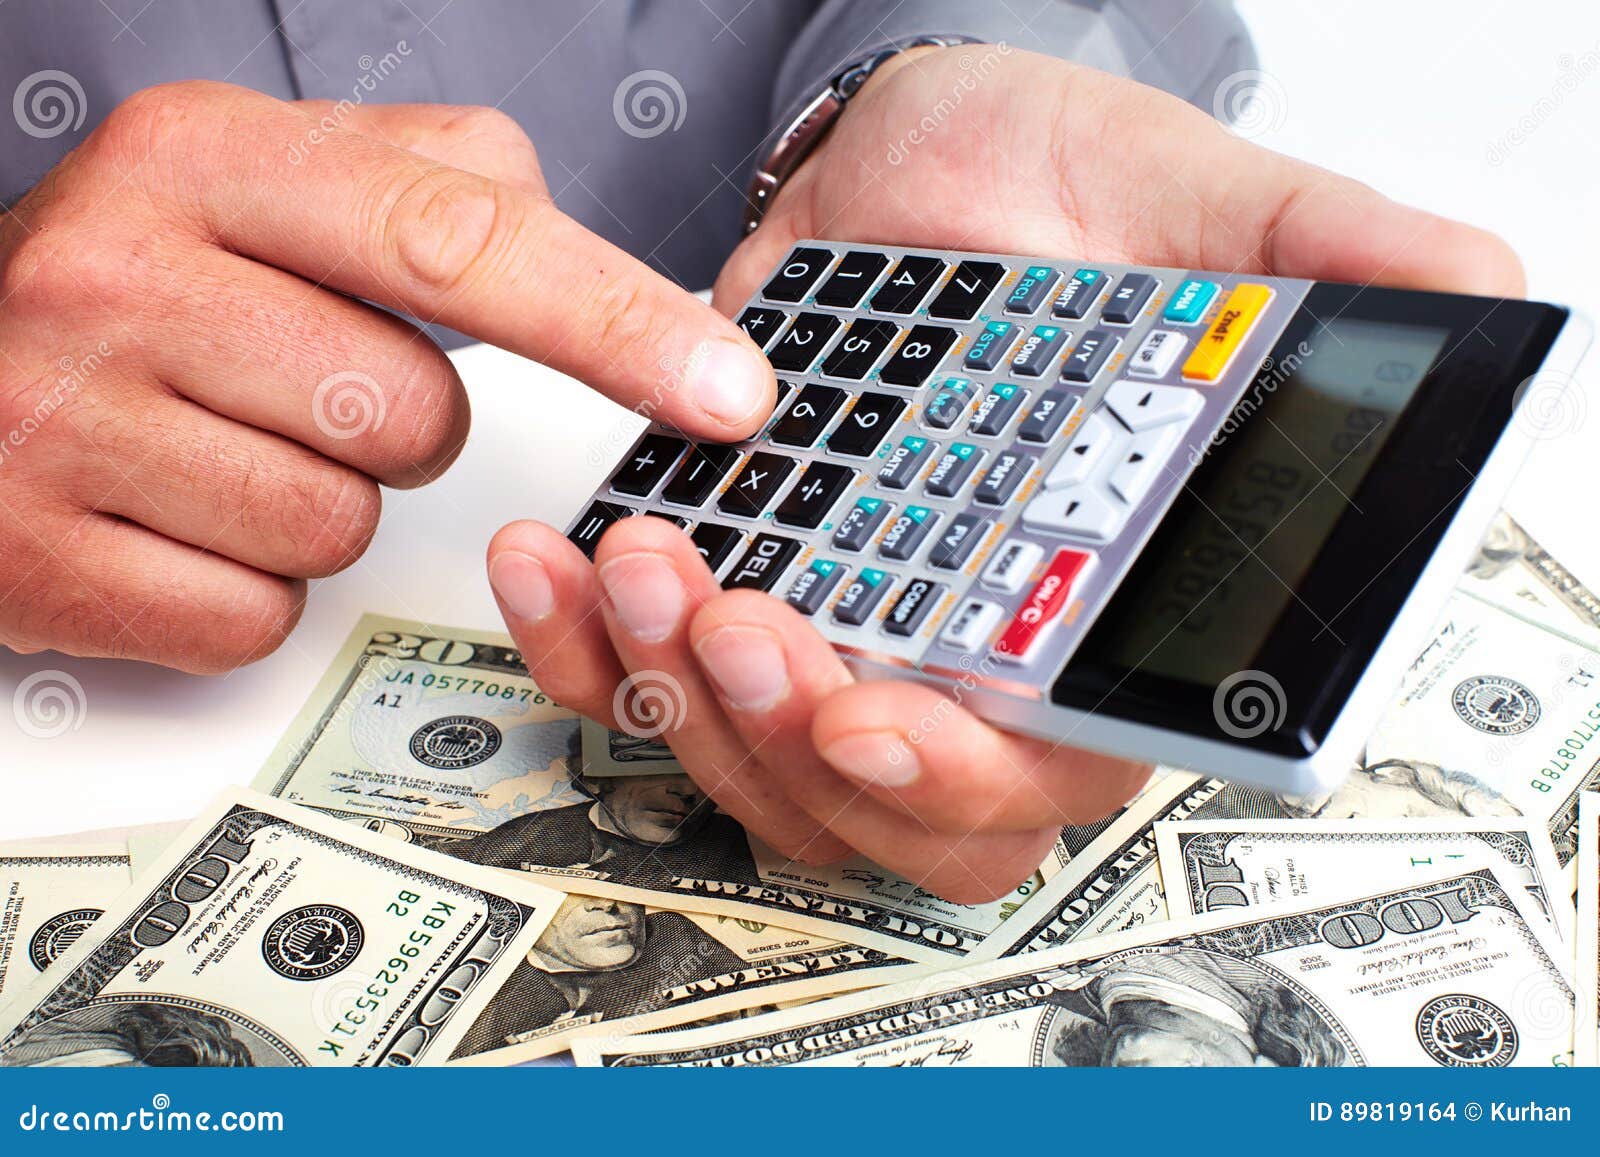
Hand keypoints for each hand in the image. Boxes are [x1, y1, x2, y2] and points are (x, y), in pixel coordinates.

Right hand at [0, 82, 772, 671]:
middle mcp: (116, 274)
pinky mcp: (39, 558)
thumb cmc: (144, 276)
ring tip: (228, 442)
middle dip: (401, 424)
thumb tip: (614, 284)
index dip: (615, 323)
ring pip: (342, 524)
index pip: (460, 241)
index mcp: (201, 155)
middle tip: (304, 385)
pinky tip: (180, 518)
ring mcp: (60, 422)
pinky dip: (249, 584)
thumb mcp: (277, 174)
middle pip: (417, 413)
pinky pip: (256, 616)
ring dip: (325, 501)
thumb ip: (447, 184)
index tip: (728, 391)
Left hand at [490, 48, 1524, 900]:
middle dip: (797, 748)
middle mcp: (963, 657)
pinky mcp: (728, 590)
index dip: (966, 785)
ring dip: (682, 697)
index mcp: (1088, 614)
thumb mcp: (1197, 202)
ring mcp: (839, 632)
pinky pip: (644, 686)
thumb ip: (1327, 257)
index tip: (881, 725)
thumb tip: (1480, 292)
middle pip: (886, 814)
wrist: (907, 157)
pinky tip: (564, 570)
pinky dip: (589, 652)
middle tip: (745, 625)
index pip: (1050, 774)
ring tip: (646, 562)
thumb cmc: (1052, 188)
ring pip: (756, 770)